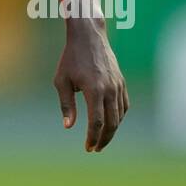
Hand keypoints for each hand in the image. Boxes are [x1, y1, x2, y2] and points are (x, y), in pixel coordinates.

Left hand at [53, 18, 128, 151]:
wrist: (89, 36)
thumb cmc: (71, 58)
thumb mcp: (62, 80)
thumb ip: (66, 104)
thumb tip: (68, 126)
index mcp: (94, 90)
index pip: (97, 122)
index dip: (93, 137)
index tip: (88, 147)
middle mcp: (109, 89)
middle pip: (111, 123)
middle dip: (104, 139)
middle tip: (95, 148)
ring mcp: (118, 85)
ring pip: (119, 116)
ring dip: (112, 131)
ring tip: (101, 139)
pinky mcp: (121, 82)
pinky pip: (124, 105)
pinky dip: (119, 117)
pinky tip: (111, 123)